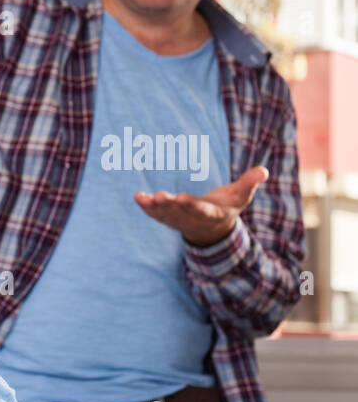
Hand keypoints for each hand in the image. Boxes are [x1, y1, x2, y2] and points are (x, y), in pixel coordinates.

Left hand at [134, 166, 267, 246]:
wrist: (211, 230)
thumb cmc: (227, 207)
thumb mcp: (241, 197)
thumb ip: (250, 183)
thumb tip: (263, 171)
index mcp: (210, 214)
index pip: (200, 210)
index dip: (191, 205)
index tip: (183, 198)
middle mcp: (191, 218)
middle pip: (178, 212)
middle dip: (169, 205)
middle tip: (159, 197)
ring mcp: (177, 220)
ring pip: (164, 214)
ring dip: (153, 207)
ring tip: (144, 198)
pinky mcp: (166, 218)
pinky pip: (155, 214)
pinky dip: (146, 207)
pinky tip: (138, 197)